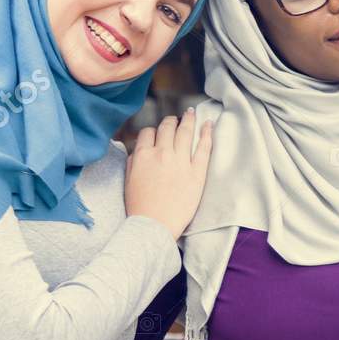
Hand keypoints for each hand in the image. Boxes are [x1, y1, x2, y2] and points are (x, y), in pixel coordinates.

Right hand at [125, 109, 213, 238]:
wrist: (154, 225)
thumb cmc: (140, 207)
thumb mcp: (129, 180)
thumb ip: (134, 162)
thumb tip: (138, 151)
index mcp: (142, 155)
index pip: (148, 133)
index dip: (153, 132)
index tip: (157, 134)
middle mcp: (162, 153)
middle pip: (167, 128)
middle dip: (170, 122)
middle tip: (175, 120)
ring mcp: (181, 161)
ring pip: (184, 132)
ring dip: (188, 120)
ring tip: (190, 114)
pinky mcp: (197, 172)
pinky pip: (203, 147)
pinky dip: (206, 133)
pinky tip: (208, 124)